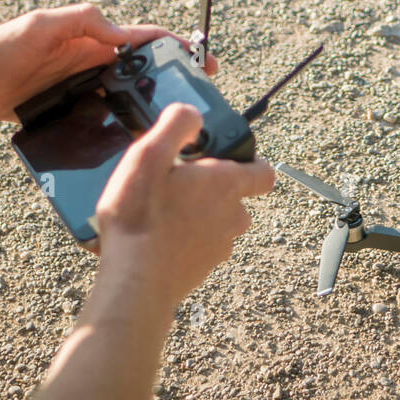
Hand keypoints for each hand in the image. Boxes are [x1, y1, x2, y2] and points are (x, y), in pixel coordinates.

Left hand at [0, 4, 217, 122]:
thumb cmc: (3, 42)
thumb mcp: (46, 23)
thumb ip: (86, 22)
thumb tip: (125, 37)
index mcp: (97, 40)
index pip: (146, 41)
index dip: (177, 47)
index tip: (203, 61)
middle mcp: (97, 65)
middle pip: (145, 74)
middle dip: (173, 82)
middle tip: (199, 101)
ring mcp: (86, 91)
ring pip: (128, 102)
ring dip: (150, 110)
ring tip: (174, 128)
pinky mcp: (71, 115)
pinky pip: (102, 125)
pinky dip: (120, 132)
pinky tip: (135, 146)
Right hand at [92, 104, 275, 311]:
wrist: (134, 283)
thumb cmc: (141, 218)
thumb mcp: (149, 155)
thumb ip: (176, 125)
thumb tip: (192, 115)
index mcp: (226, 184)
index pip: (264, 172)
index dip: (251, 163)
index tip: (224, 159)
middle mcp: (232, 216)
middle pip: (236, 198)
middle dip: (212, 189)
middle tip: (177, 183)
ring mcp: (219, 247)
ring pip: (217, 224)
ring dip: (197, 216)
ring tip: (160, 212)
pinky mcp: (201, 270)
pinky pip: (199, 248)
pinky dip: (183, 241)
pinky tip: (154, 238)